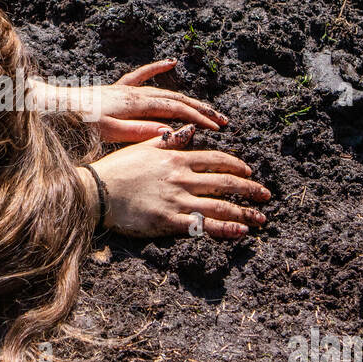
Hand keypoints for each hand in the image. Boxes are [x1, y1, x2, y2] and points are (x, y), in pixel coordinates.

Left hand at [34, 60, 227, 142]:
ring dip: (187, 98)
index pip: (174, 110)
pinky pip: (140, 76)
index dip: (198, 119)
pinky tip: (170, 62)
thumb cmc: (74, 123)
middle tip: (224, 121)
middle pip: (175, 98)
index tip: (218, 129)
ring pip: (163, 90)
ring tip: (207, 107)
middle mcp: (132, 93)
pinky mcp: (114, 89)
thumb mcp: (105, 133)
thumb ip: (137, 132)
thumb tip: (168, 131)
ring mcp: (123, 89)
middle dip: (201, 110)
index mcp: (133, 104)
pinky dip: (157, 69)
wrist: (47, 106)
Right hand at [82, 125, 270, 238]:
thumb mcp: (144, 146)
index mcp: (177, 158)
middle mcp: (181, 178)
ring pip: (220, 205)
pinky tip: (240, 232)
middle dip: (250, 190)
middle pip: (225, 183)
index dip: (237, 167)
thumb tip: (190, 129)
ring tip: (260, 219)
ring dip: (244, 212)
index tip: (249, 173)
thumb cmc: (118, 169)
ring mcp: (177, 200)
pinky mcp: (168, 221)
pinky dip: (225, 229)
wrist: (96, 192)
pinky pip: (203, 226)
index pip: (217, 160)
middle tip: (266, 196)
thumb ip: (170, 139)